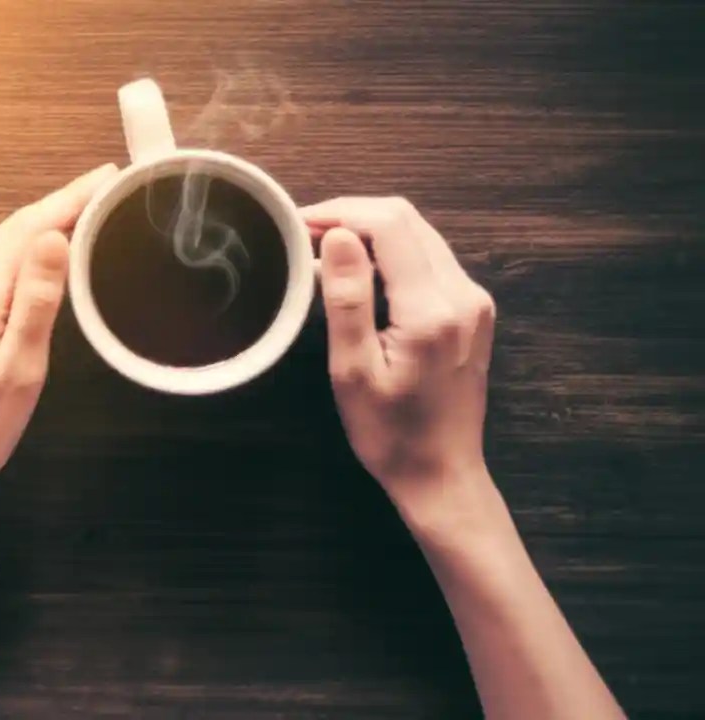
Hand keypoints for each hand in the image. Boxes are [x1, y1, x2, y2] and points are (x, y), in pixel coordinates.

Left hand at [0, 164, 117, 517]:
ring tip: (85, 212)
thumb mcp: (21, 370)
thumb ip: (38, 300)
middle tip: (106, 189)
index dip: (71, 199)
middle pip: (11, 231)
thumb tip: (56, 237)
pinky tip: (42, 254)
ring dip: (40, 228)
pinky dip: (18, 253)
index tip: (108, 177)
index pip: (28, 230)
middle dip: (59, 206)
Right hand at [303, 197, 496, 518]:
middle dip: (354, 215)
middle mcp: (463, 294)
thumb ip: (347, 299)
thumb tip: (338, 236)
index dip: (342, 211)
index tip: (300, 225)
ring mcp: (473, 300)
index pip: (390, 225)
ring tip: (325, 248)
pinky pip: (430, 259)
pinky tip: (361, 272)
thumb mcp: (353, 371)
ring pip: (421, 235)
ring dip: (372, 231)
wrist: (441, 474)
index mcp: (432, 309)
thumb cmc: (389, 433)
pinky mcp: (472, 310)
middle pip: (408, 221)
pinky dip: (392, 253)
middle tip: (306, 234)